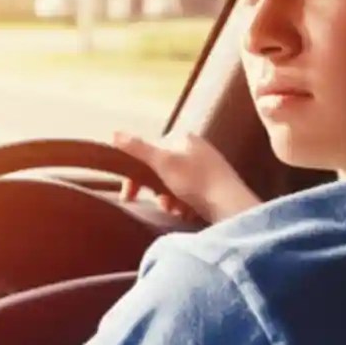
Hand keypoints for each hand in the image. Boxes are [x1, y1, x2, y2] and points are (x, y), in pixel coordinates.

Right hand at [114, 131, 261, 223]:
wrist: (231, 205)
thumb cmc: (196, 181)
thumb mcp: (163, 162)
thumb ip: (138, 148)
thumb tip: (114, 133)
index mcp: (183, 138)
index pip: (149, 152)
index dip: (137, 175)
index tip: (130, 196)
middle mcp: (195, 148)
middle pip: (162, 170)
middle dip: (156, 190)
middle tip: (161, 204)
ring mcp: (206, 166)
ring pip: (173, 184)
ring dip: (169, 199)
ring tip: (176, 209)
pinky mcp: (213, 185)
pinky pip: (188, 194)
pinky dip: (183, 204)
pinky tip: (187, 211)